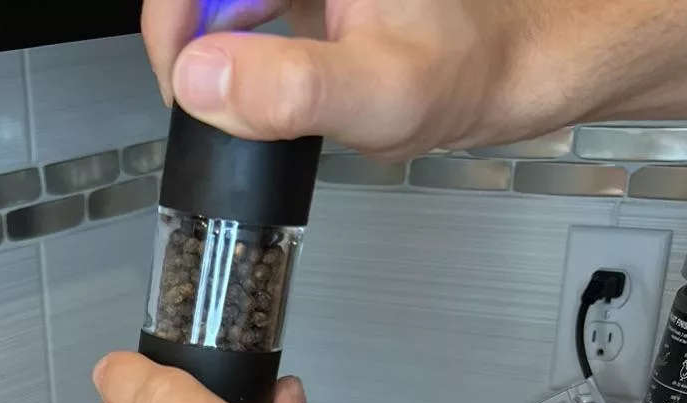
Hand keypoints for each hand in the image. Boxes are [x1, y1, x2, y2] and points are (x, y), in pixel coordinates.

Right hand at [142, 0, 653, 156]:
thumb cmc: (466, 69)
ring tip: (228, 89)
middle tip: (200, 97)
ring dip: (209, 34)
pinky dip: (234, 32)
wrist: (514, 66)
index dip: (173, 20)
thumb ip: (288, 90)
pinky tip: (255, 69)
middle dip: (189, 32)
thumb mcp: (378, 94)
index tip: (182, 80)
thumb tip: (203, 81)